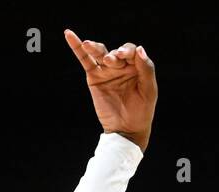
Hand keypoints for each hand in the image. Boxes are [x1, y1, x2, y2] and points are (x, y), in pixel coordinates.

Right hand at [63, 28, 156, 151]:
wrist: (126, 130)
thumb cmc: (142, 112)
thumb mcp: (149, 90)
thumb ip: (146, 69)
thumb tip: (139, 49)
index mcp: (136, 67)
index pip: (131, 52)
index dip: (127, 51)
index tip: (123, 57)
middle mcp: (121, 66)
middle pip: (115, 52)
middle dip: (114, 55)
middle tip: (111, 62)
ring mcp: (107, 71)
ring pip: (100, 53)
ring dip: (95, 47)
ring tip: (89, 45)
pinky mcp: (94, 78)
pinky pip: (85, 60)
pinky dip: (77, 47)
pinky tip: (69, 35)